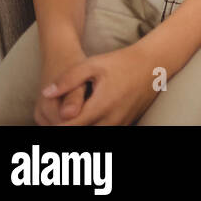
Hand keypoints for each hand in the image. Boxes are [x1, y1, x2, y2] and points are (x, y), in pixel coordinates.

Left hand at [43, 42, 166, 125]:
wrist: (154, 63)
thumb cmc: (121, 62)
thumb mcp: (93, 64)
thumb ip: (68, 79)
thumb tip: (46, 93)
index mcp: (101, 106)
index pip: (68, 127)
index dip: (55, 125)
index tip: (49, 118)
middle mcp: (112, 120)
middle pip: (80, 135)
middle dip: (66, 129)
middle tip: (57, 120)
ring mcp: (121, 124)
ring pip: (94, 138)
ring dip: (80, 129)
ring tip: (70, 120)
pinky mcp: (126, 124)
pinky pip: (105, 133)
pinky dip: (93, 128)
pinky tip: (86, 120)